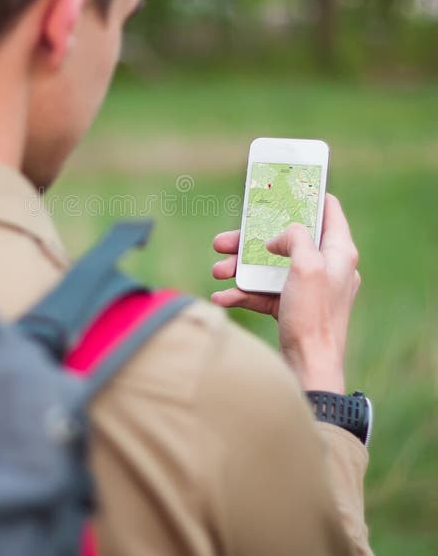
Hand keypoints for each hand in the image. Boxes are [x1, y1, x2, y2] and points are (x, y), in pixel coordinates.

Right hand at [211, 194, 360, 392]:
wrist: (309, 368)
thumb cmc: (314, 317)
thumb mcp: (308, 265)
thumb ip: (295, 237)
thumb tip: (279, 236)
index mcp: (339, 252)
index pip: (328, 209)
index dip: (306, 194)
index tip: (281, 186)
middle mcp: (326, 267)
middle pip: (286, 239)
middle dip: (252, 238)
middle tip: (226, 238)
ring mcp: (307, 288)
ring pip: (269, 265)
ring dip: (240, 266)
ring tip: (218, 269)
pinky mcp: (291, 308)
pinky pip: (263, 292)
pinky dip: (242, 292)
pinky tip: (222, 297)